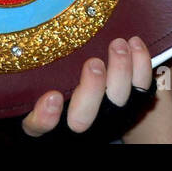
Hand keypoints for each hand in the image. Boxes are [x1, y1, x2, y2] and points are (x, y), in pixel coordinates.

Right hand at [22, 36, 152, 138]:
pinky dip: (141, 63)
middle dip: (91, 90)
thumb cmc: (56, 86)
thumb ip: (32, 77)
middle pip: (83, 117)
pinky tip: (135, 43)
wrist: (97, 96)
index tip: (52, 97)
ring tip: (118, 45)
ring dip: (119, 70)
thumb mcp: (36, 86)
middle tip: (93, 64)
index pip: (40, 127)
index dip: (46, 117)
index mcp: (49, 122)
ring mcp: (108, 113)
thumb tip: (28, 47)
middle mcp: (79, 122)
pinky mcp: (134, 101)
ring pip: (117, 99)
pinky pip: (142, 86)